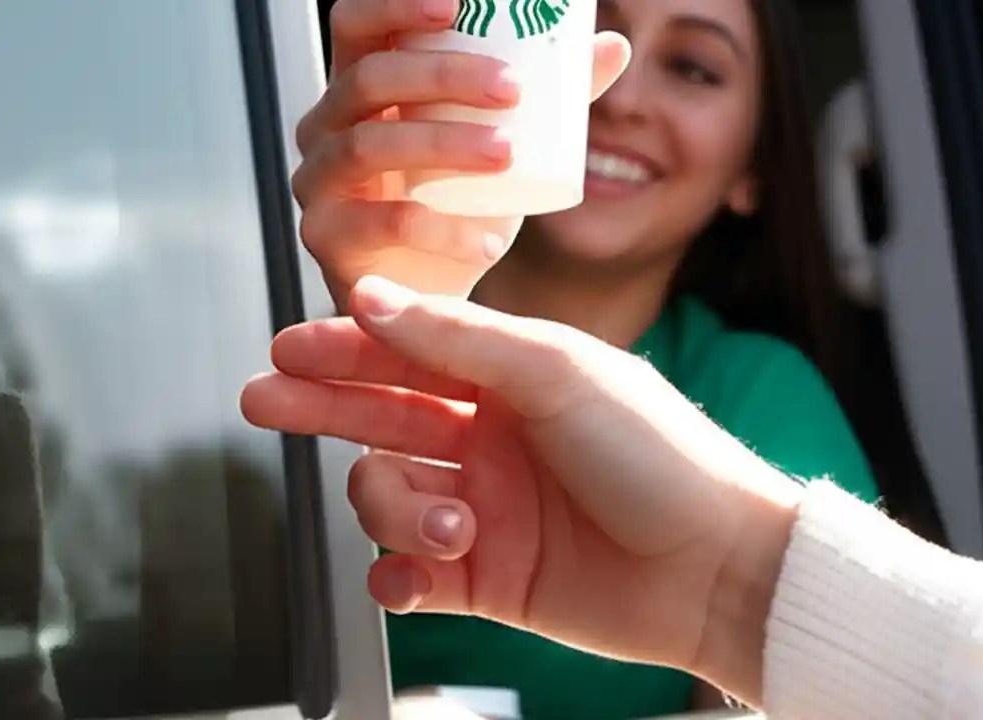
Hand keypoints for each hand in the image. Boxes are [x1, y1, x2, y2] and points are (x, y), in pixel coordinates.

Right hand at [241, 277, 802, 703]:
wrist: (719, 566)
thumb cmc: (658, 454)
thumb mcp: (557, 371)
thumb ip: (458, 338)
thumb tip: (372, 297)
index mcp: (508, 380)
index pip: (405, 355)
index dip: (342, 349)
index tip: (286, 349)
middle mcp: (489, 440)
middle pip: (378, 418)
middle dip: (320, 408)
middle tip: (263, 401)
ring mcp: (486, 510)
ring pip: (388, 499)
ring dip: (397, 511)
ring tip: (448, 527)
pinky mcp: (488, 579)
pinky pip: (410, 576)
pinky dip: (399, 578)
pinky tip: (413, 575)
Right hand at [294, 0, 629, 306]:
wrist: (433, 288)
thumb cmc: (459, 201)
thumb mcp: (503, 141)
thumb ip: (551, 98)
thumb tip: (613, 47)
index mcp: (360, 86)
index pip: (355, 23)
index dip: (393, 4)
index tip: (457, 5)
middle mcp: (326, 126)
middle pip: (368, 78)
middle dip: (443, 76)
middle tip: (513, 90)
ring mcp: (317, 183)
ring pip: (367, 146)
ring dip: (443, 144)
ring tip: (507, 155)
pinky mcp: (325, 238)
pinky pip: (378, 224)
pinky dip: (438, 229)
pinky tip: (487, 239)